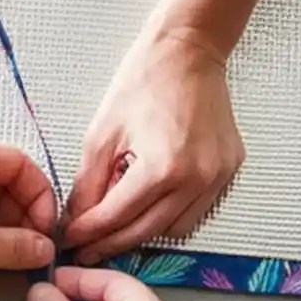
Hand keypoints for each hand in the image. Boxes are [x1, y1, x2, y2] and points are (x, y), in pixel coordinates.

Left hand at [65, 29, 244, 263]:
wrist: (189, 50)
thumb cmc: (144, 81)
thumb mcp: (102, 132)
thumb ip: (89, 182)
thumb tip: (77, 219)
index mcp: (162, 167)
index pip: (117, 217)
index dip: (89, 234)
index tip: (70, 242)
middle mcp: (196, 179)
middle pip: (146, 231)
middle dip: (111, 243)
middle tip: (86, 250)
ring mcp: (218, 177)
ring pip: (174, 229)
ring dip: (142, 231)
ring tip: (115, 225)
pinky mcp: (230, 171)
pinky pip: (196, 210)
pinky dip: (170, 214)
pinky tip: (148, 204)